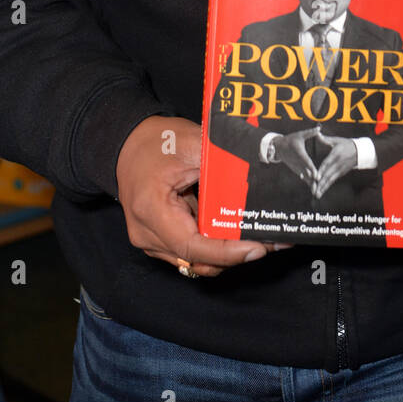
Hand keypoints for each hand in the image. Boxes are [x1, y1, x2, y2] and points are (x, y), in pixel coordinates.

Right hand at [116, 116, 284, 277]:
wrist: (127, 143)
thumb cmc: (156, 141)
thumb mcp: (192, 144)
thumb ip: (222, 165)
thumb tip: (258, 177)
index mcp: (152, 211)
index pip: (193, 246)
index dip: (228, 252)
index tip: (258, 248)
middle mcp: (148, 235)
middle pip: (198, 259)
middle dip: (236, 253)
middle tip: (274, 241)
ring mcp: (153, 241)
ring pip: (197, 260)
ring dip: (228, 252)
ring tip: (262, 237)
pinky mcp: (161, 239)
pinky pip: (193, 251)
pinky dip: (216, 245)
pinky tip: (240, 232)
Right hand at [272, 127, 320, 188]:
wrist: (278, 147)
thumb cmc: (290, 139)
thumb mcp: (300, 135)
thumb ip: (310, 132)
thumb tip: (319, 128)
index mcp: (299, 153)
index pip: (307, 162)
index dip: (312, 169)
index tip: (316, 176)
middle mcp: (297, 161)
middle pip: (306, 172)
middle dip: (312, 180)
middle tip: (317, 188)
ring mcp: (296, 166)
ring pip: (304, 176)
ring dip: (310, 183)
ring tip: (316, 191)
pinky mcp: (295, 169)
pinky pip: (302, 176)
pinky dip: (307, 181)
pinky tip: (312, 188)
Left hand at [312, 132, 357, 198]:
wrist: (360, 151)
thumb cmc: (347, 144)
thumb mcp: (337, 140)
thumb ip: (326, 139)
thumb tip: (317, 133)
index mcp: (336, 154)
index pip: (328, 163)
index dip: (322, 170)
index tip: (316, 177)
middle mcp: (338, 164)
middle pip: (328, 175)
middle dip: (321, 183)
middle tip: (314, 190)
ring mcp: (340, 170)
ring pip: (330, 180)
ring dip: (323, 188)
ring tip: (317, 194)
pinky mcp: (341, 173)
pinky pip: (333, 180)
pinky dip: (327, 186)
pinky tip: (322, 191)